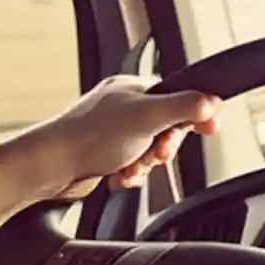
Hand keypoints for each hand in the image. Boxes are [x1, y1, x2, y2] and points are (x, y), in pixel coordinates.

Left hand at [23, 75, 219, 199]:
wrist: (52, 167)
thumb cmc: (91, 136)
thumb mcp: (149, 117)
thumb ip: (185, 108)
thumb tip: (212, 102)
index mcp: (133, 89)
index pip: (178, 98)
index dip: (193, 115)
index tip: (209, 128)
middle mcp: (122, 107)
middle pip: (166, 129)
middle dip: (163, 148)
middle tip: (156, 153)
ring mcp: (112, 132)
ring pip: (149, 151)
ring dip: (145, 165)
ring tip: (131, 167)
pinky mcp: (103, 155)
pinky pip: (132, 166)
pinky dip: (130, 174)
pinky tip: (119, 175)